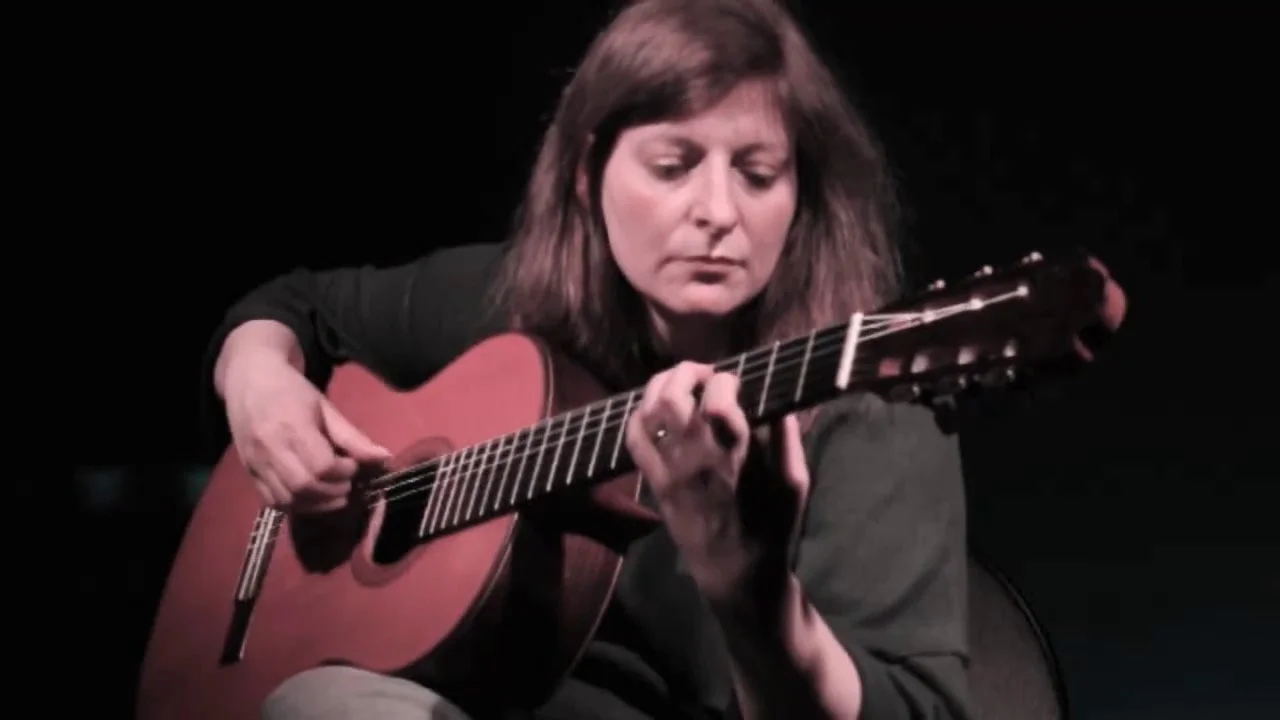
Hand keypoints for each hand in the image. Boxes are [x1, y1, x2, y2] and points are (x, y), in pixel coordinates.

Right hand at [223, 351, 390, 512]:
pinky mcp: (249, 473)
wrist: (249, 380)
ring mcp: (255, 463)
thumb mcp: (325, 407)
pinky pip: (272, 502)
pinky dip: (296, 506)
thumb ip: (352, 437)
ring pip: (287, 499)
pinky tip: (313, 497)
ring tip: (334, 493)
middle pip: (304, 486)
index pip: (321, 466)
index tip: (353, 466)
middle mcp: (270, 449)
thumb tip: (384, 458)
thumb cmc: (292, 390)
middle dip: (332, 491)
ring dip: (316, 504)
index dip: (344, 472)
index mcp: (292, 428)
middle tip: (347, 484)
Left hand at [625, 361, 809, 606]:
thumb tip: (775, 400)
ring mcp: (670, 469)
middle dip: (688, 372)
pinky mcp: (655, 482)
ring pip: (649, 411)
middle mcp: (697, 456)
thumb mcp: (795, 481)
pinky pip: (634, 439)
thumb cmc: (773, 526)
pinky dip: (639, 414)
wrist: (736, 572)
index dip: (725, 379)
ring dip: (661, 384)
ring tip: (678, 381)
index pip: (718, 396)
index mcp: (736, 453)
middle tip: (703, 373)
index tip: (735, 382)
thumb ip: (786, 437)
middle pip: (674, 395)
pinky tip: (654, 408)